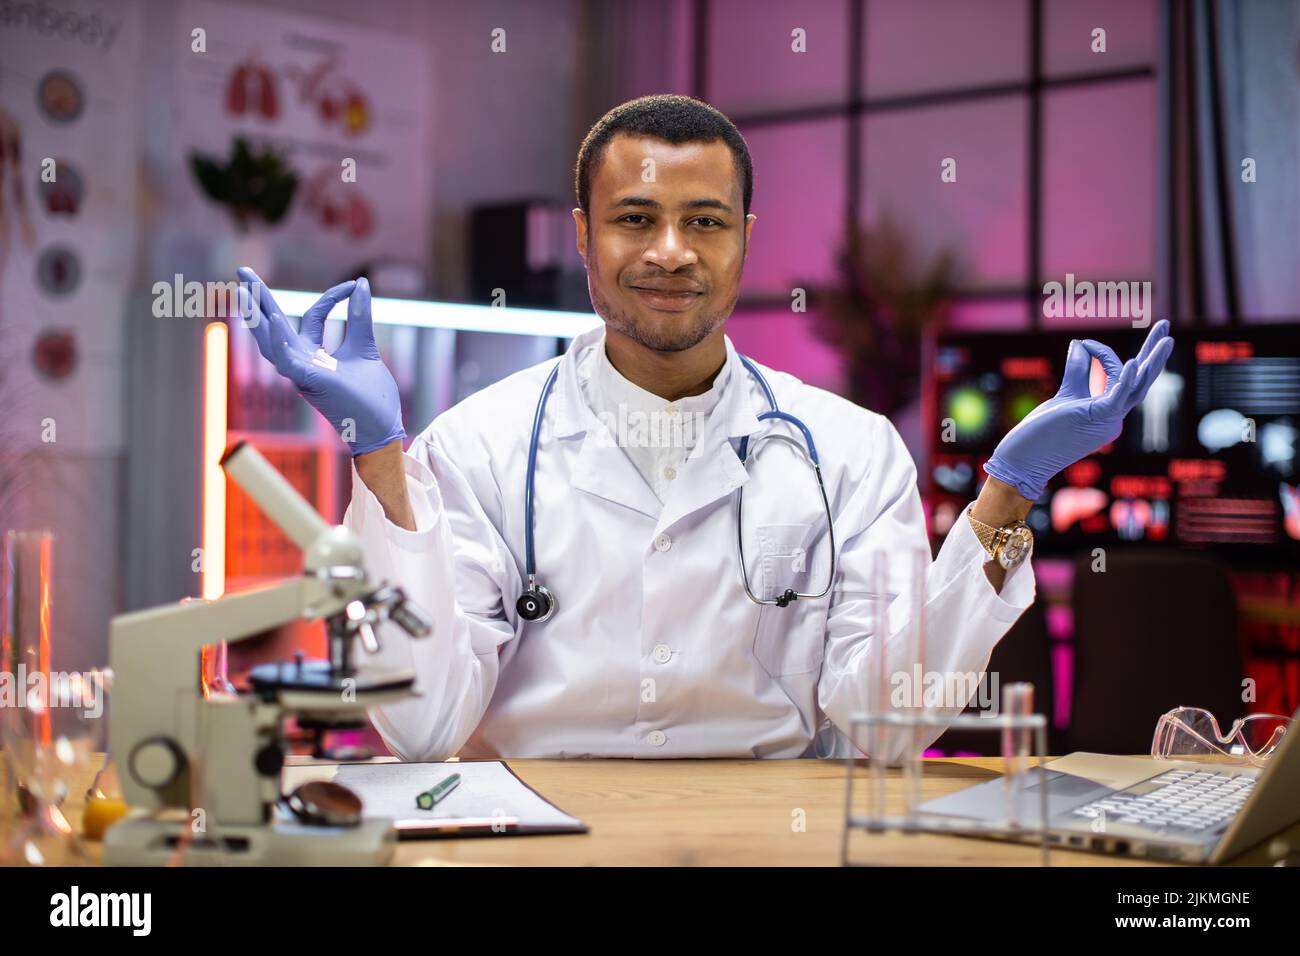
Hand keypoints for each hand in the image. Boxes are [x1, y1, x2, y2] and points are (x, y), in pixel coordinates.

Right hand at [236, 267, 405, 455]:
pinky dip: (279, 341)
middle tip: (242, 269)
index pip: (312, 315)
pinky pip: (286, 361)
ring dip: (256, 317)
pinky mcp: (307, 384)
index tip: (353, 284)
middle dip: (258, 298)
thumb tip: (361, 283)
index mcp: (314, 354)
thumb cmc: (372, 395)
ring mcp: (301, 374)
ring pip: (270, 343)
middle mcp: (302, 363)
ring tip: (243, 291)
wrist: (382, 428)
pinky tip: (272, 320)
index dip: (331, 297)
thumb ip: (360, 317)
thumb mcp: (365, 347)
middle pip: (274, 325)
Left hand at [984, 320, 1174, 501]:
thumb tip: (1079, 343)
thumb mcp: (1065, 395)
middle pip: (1141, 382)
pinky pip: (1116, 399)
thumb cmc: (1042, 432)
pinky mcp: (1094, 419)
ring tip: (1168, 339)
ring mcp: (1107, 421)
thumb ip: (1077, 371)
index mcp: (1108, 412)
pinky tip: (1133, 362)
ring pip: (1136, 390)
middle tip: (1166, 328)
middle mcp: (1114, 418)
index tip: (1084, 342)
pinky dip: (1125, 380)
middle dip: (1155, 355)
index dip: (1103, 354)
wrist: (1024, 459)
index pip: (1119, 376)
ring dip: (1152, 363)